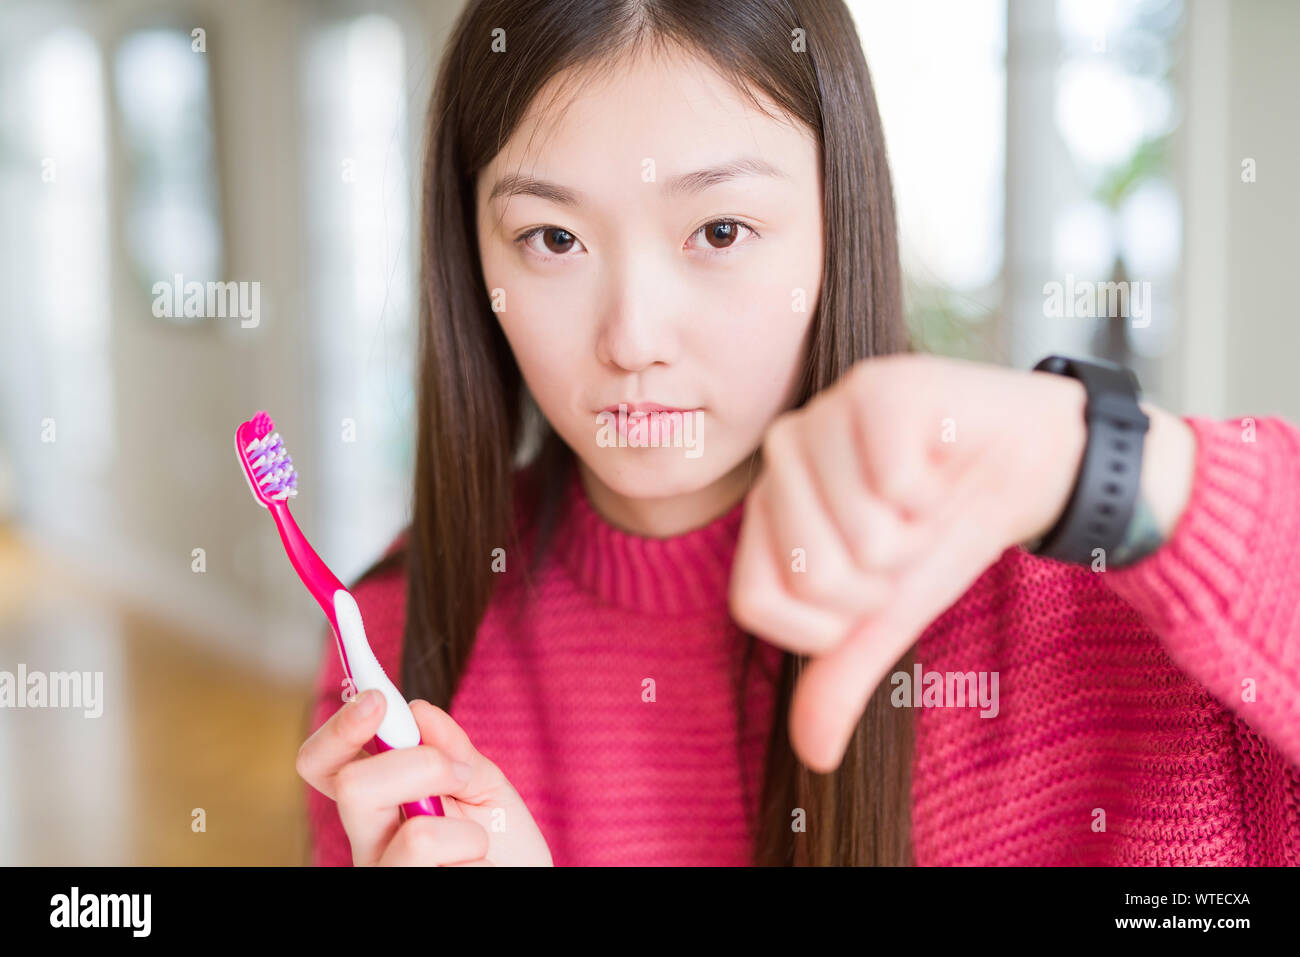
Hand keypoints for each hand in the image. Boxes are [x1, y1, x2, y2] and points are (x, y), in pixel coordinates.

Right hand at [297, 689, 553, 865]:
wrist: (524, 883)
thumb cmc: (503, 846)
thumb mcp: (486, 786)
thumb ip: (454, 750)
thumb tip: (417, 710)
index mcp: (377, 803)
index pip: (326, 763)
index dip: (339, 728)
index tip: (377, 699)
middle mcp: (367, 839)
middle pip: (350, 783)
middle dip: (416, 762)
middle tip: (458, 770)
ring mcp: (381, 870)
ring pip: (407, 827)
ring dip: (455, 814)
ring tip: (477, 837)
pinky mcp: (400, 888)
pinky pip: (428, 847)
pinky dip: (472, 846)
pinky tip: (477, 862)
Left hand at [727, 353, 1092, 772]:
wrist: (1030, 466)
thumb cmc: (944, 532)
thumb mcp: (891, 614)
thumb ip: (841, 674)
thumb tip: (812, 755)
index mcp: (765, 509)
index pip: (760, 605)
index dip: (833, 621)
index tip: (875, 582)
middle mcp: (780, 454)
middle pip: (815, 577)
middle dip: (886, 579)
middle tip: (911, 530)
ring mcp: (823, 412)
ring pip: (859, 537)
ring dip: (917, 536)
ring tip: (926, 496)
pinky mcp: (877, 387)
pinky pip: (894, 486)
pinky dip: (936, 491)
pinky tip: (941, 461)